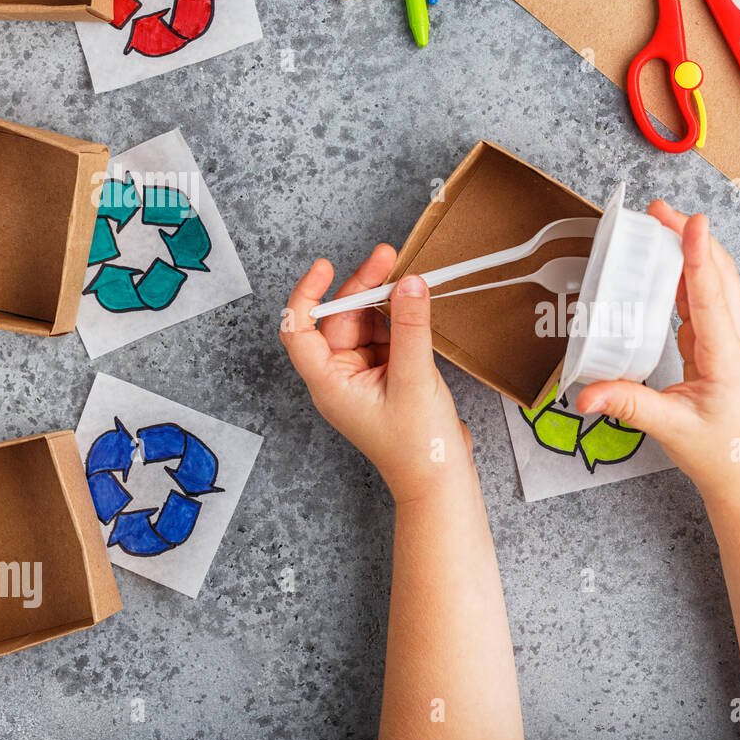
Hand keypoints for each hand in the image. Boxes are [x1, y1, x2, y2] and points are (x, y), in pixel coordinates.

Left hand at [280, 246, 475, 503]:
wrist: (440, 481)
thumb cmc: (418, 446)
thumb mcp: (414, 378)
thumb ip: (411, 327)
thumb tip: (409, 283)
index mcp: (330, 382)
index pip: (299, 329)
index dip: (307, 294)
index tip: (326, 266)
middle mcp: (341, 377)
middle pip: (340, 319)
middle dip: (362, 287)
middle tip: (389, 258)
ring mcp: (364, 377)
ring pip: (366, 324)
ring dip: (385, 301)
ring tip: (411, 279)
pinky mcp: (389, 378)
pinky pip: (387, 338)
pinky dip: (400, 320)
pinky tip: (417, 307)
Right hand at [576, 202, 739, 501]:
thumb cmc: (716, 451)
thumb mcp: (670, 428)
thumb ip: (628, 405)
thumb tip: (587, 394)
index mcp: (727, 355)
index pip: (711, 294)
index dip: (698, 255)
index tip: (690, 220)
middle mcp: (733, 340)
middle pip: (718, 274)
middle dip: (691, 237)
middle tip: (659, 211)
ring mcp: (728, 339)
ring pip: (714, 281)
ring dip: (690, 250)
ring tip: (660, 224)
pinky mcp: (716, 344)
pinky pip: (704, 299)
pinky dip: (686, 274)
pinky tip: (666, 263)